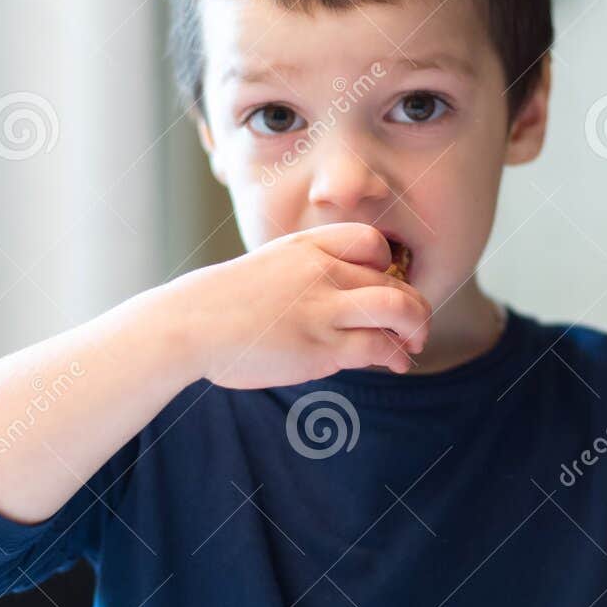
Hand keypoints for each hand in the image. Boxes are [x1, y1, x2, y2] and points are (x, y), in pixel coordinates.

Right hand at [167, 223, 431, 389]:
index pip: (370, 243)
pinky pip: (378, 346)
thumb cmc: (223, 304)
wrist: (189, 326)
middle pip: (394, 280)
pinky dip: (396, 355)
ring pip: (398, 308)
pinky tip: (395, 364)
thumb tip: (342, 307)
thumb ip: (306, 278)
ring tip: (415, 343)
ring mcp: (323, 307)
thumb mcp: (268, 270)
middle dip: (415, 306)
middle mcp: (321, 270)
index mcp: (307, 247)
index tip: (386, 290)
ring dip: (417, 327)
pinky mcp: (321, 345)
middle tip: (416, 326)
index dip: (388, 268)